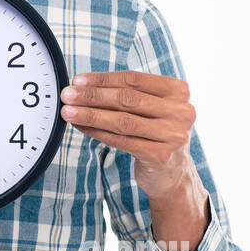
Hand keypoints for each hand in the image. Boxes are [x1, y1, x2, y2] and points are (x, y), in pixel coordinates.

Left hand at [59, 71, 196, 200]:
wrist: (172, 171)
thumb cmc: (154, 131)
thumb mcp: (150, 107)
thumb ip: (126, 93)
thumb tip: (82, 85)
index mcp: (179, 91)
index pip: (133, 79)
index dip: (103, 79)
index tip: (78, 80)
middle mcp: (181, 111)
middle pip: (127, 99)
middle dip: (92, 96)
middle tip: (68, 95)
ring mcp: (173, 135)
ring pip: (122, 121)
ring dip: (91, 115)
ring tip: (68, 111)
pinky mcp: (160, 156)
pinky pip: (121, 141)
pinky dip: (97, 132)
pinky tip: (81, 127)